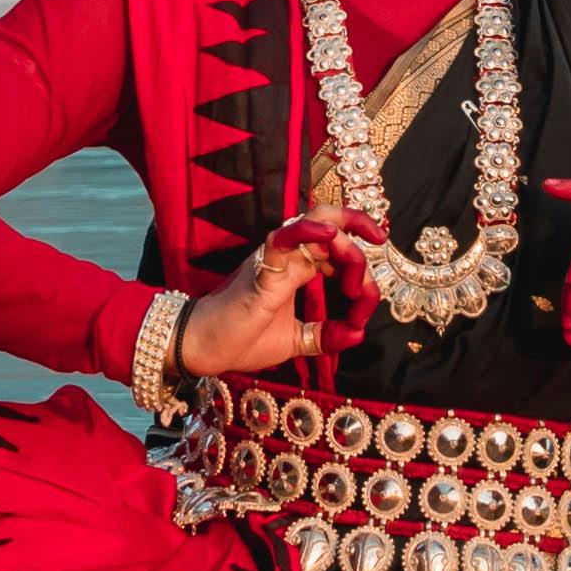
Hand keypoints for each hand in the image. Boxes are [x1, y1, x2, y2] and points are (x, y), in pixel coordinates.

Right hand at [176, 214, 386, 380]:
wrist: (203, 348)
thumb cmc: (241, 338)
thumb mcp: (295, 340)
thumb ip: (325, 336)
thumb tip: (357, 334)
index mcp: (298, 268)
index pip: (337, 247)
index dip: (361, 264)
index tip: (368, 300)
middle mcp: (289, 256)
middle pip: (333, 225)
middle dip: (361, 247)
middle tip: (367, 285)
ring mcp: (275, 258)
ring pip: (316, 223)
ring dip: (345, 242)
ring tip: (356, 267)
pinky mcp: (261, 269)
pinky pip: (283, 239)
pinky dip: (308, 231)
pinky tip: (328, 236)